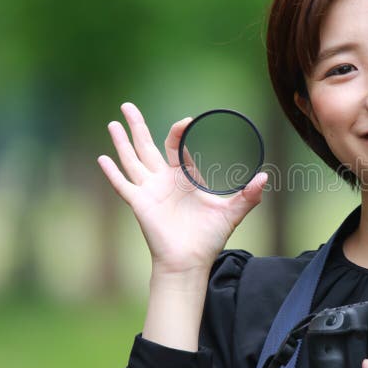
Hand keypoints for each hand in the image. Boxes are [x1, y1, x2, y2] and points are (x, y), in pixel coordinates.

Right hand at [97, 102, 266, 277]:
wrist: (191, 261)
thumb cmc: (209, 238)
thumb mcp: (232, 212)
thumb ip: (249, 195)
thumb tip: (265, 178)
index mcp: (185, 177)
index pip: (177, 145)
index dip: (179, 131)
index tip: (186, 121)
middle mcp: (164, 180)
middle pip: (147, 146)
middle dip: (138, 126)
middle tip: (128, 105)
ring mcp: (150, 191)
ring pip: (132, 159)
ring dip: (122, 142)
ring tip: (113, 122)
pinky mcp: (139, 204)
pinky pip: (123, 185)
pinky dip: (112, 173)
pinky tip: (102, 159)